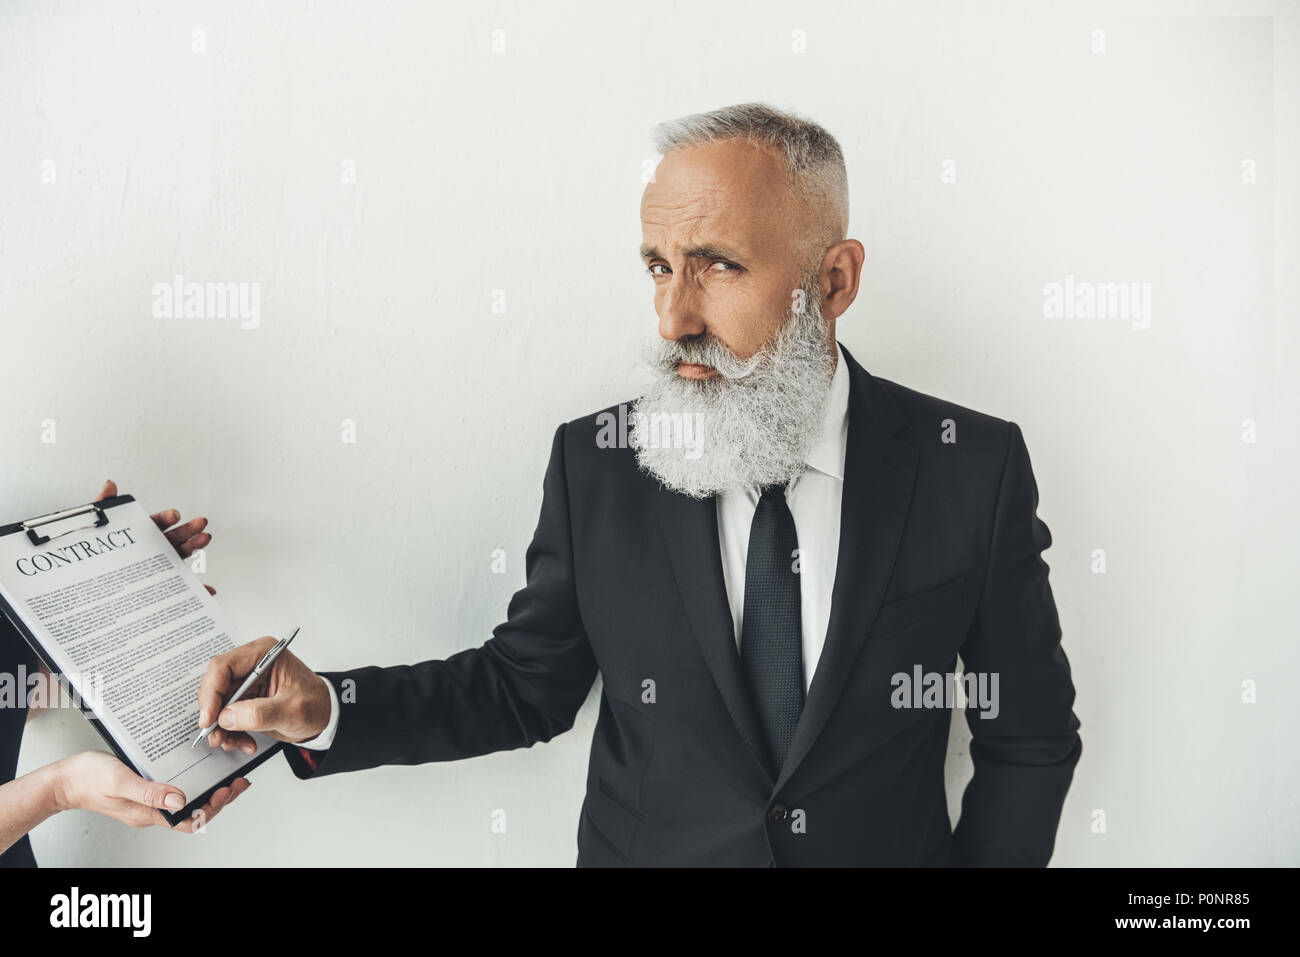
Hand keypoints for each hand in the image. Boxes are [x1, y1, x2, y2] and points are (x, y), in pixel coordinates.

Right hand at [53, 750, 249, 832]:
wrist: (65, 779)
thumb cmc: (88, 779)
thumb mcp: (121, 781)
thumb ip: (150, 793)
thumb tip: (180, 801)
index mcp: (148, 813)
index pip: (189, 820)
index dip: (213, 807)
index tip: (229, 789)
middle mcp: (151, 811)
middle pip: (193, 813)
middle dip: (219, 799)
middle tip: (239, 782)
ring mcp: (148, 802)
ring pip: (187, 803)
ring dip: (209, 792)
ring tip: (229, 778)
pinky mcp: (146, 791)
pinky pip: (175, 792)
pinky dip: (193, 783)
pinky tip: (202, 772)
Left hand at [93, 479, 217, 595]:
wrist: (83, 582)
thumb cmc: (90, 554)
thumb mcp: (92, 528)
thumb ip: (102, 507)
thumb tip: (110, 484)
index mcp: (141, 533)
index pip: (156, 523)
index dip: (166, 517)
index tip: (173, 515)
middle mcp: (154, 547)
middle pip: (175, 536)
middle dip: (189, 528)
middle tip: (200, 522)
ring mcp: (160, 566)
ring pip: (181, 555)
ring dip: (196, 546)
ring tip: (205, 539)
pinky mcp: (163, 585)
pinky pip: (181, 587)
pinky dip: (197, 589)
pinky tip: (208, 589)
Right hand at [197, 637, 330, 752]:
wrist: (324, 715)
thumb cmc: (316, 704)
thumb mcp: (293, 710)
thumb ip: (260, 713)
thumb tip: (228, 717)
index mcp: (264, 654)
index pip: (224, 666)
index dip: (211, 692)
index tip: (209, 718)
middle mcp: (251, 665)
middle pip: (215, 686)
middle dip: (213, 714)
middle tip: (217, 736)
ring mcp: (247, 682)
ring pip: (218, 704)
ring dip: (221, 728)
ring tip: (233, 743)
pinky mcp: (244, 699)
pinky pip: (226, 716)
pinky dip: (230, 732)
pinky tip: (244, 742)